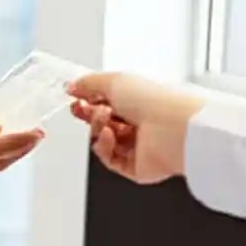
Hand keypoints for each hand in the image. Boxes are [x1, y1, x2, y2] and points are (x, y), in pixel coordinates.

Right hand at [68, 73, 205, 184]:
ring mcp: (136, 144)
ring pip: (101, 141)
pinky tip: (109, 135)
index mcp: (135, 100)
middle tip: (82, 109)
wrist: (172, 127)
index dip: (87, 100)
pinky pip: (109, 159)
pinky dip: (103, 147)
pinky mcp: (136, 166)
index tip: (75, 97)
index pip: (104, 102)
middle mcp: (136, 122)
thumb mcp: (113, 80)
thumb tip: (73, 86)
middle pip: (100, 122)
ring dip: (96, 128)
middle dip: (89, 115)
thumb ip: (88, 84)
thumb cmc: (153, 100)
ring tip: (104, 119)